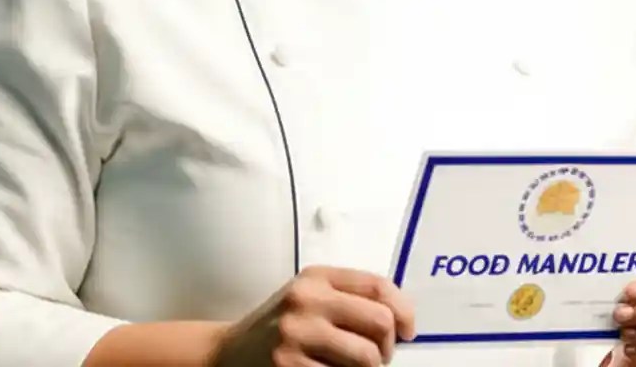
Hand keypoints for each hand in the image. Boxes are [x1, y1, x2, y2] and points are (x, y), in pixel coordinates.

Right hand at [208, 265, 415, 366]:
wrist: (227, 353)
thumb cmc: (280, 325)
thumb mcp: (309, 297)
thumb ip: (349, 297)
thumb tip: (400, 318)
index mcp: (316, 277)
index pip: (378, 285)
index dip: (404, 310)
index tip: (408, 330)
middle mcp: (306, 300)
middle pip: (379, 322)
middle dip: (388, 346)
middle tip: (379, 357)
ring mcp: (297, 335)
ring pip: (366, 358)